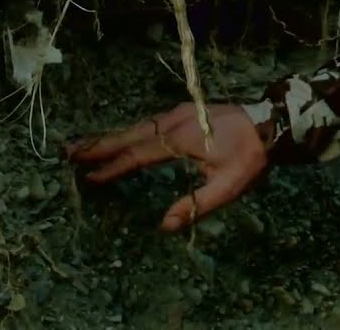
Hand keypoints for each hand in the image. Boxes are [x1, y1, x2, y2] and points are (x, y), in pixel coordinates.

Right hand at [65, 103, 267, 231]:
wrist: (272, 123)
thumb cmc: (250, 158)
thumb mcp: (229, 186)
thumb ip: (197, 206)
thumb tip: (165, 226)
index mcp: (181, 139)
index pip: (139, 155)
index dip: (114, 168)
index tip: (91, 178)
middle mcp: (175, 122)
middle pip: (130, 134)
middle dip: (99, 145)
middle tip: (67, 151)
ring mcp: (179, 114)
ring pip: (137, 127)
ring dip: (110, 136)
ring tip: (83, 145)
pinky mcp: (184, 113)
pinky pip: (148, 123)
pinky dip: (128, 131)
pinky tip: (120, 138)